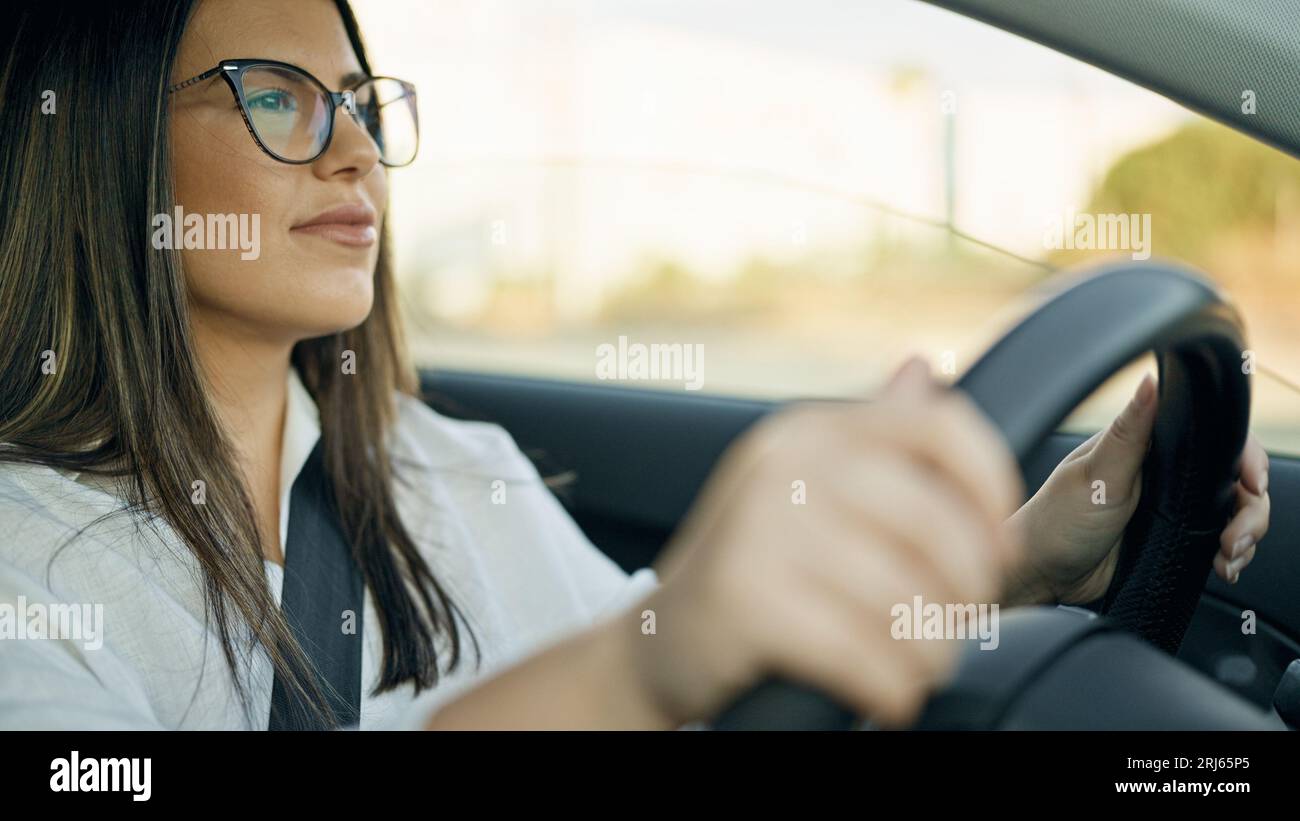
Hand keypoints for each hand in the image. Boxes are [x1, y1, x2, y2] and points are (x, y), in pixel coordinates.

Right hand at [637, 358, 1024, 727]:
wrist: (656, 643)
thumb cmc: (753, 568)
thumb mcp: (804, 488)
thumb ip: (871, 438)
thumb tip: (923, 365)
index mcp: (809, 430)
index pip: (938, 429)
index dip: (992, 488)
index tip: (1002, 546)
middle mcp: (785, 465)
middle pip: (936, 526)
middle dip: (969, 593)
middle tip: (959, 627)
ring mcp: (760, 528)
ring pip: (906, 601)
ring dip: (931, 654)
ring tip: (919, 668)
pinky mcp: (746, 599)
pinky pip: (863, 654)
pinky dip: (892, 689)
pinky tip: (890, 698)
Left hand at [1006, 373, 1269, 605]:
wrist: (1041, 577)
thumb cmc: (1054, 522)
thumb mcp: (1095, 475)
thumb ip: (1129, 433)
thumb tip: (1150, 381)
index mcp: (1146, 449)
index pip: (1215, 440)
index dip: (1244, 460)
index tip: (1250, 483)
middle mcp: (1163, 476)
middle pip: (1232, 481)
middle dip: (1249, 509)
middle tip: (1236, 536)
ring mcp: (1170, 511)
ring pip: (1231, 514)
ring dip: (1244, 534)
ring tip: (1228, 556)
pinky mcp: (1171, 542)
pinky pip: (1215, 544)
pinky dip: (1230, 556)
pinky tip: (1223, 567)